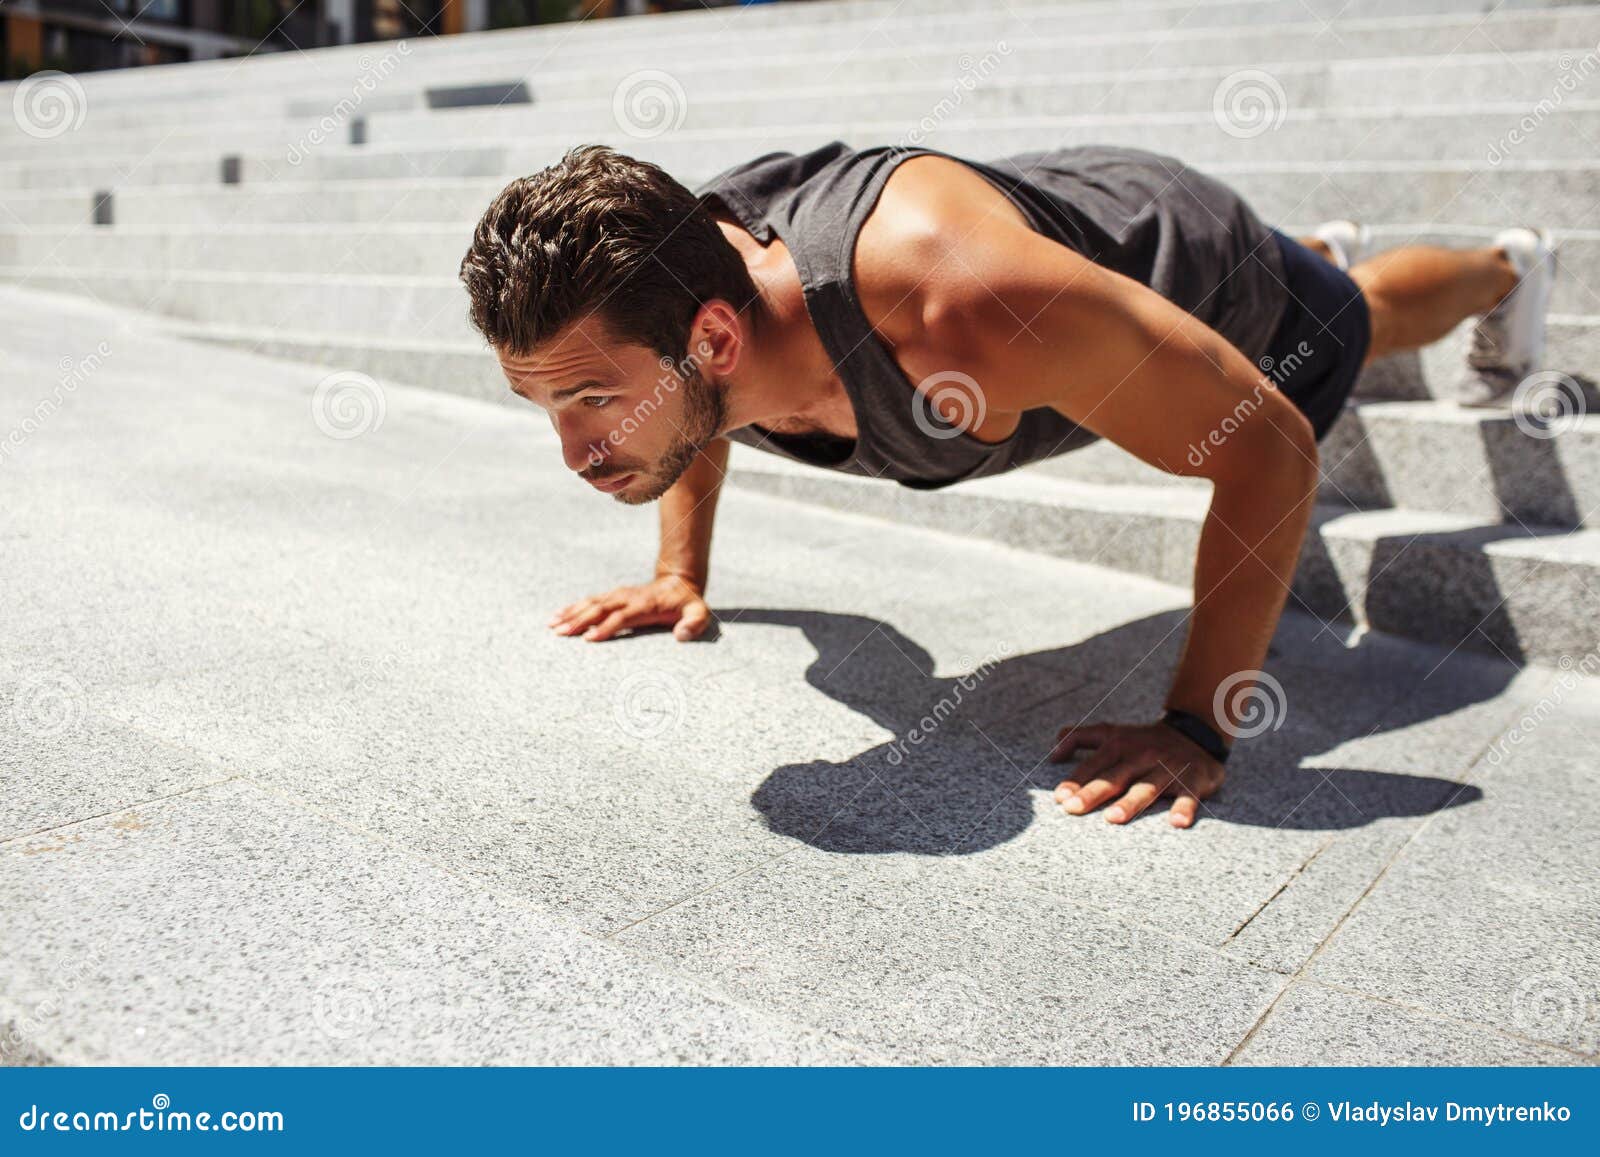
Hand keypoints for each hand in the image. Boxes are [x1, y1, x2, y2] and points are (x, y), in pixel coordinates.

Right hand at [547, 574, 711, 642]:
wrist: (678, 581)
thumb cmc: (687, 603)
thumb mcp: (699, 612)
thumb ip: (694, 623)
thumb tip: (681, 635)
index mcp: (645, 605)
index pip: (622, 616)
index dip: (606, 627)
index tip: (589, 638)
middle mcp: (628, 598)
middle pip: (600, 609)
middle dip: (579, 620)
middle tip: (560, 633)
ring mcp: (618, 595)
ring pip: (591, 603)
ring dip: (571, 613)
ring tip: (551, 625)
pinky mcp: (613, 596)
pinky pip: (589, 601)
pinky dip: (572, 608)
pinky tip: (557, 616)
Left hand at [1048, 720, 1224, 828]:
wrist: (1196, 731)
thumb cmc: (1144, 740)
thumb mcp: (1111, 732)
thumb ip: (1079, 738)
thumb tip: (1052, 755)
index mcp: (1119, 746)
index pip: (1093, 766)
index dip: (1076, 781)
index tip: (1060, 798)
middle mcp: (1141, 757)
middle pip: (1114, 777)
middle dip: (1093, 793)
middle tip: (1073, 808)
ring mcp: (1166, 769)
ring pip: (1146, 787)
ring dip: (1130, 802)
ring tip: (1112, 818)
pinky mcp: (1192, 780)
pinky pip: (1189, 796)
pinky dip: (1185, 808)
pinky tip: (1178, 823)